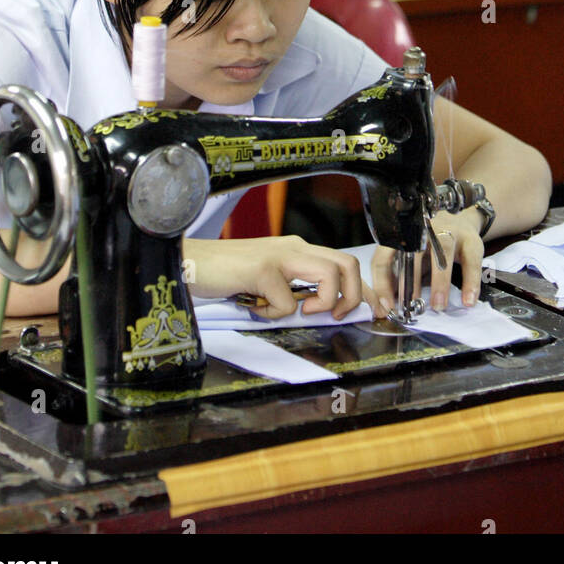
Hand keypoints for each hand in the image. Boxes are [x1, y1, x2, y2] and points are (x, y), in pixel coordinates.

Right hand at [183, 234, 383, 320]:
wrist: (190, 263)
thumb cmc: (225, 275)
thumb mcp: (268, 281)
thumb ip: (292, 289)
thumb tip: (317, 311)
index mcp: (297, 250)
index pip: (344, 263)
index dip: (364, 289)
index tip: (374, 311)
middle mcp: (293, 247)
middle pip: (347, 263)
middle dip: (354, 296)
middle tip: (336, 316)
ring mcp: (279, 256)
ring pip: (330, 275)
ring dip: (322, 302)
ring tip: (299, 311)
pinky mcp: (262, 270)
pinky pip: (286, 302)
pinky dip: (273, 314)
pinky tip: (254, 306)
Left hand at [371, 210, 483, 314]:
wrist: (463, 222)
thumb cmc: (432, 245)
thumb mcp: (412, 257)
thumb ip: (399, 276)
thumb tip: (386, 305)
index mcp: (404, 235)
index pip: (386, 254)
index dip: (383, 281)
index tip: (387, 305)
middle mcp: (425, 230)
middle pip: (414, 251)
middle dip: (411, 280)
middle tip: (411, 305)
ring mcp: (450, 232)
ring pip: (443, 252)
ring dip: (440, 282)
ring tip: (438, 305)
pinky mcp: (471, 241)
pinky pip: (471, 262)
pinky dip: (470, 283)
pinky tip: (468, 300)